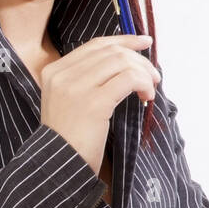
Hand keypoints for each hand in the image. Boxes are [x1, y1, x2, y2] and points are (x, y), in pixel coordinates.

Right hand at [40, 34, 159, 171]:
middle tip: (154, 75)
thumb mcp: (68, 102)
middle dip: (139, 59)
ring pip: (122, 62)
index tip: (144, 42)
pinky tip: (147, 97)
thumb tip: (124, 62)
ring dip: (144, 72)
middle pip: (111, 52)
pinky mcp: (93, 103)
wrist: (59, 167)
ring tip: (151, 88)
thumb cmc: (70, 140)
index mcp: (54, 71)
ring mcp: (76, 87)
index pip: (96, 45)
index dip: (123, 40)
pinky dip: (143, 84)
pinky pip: (129, 79)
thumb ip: (85, 80)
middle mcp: (62, 75)